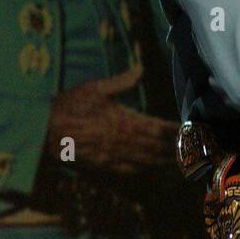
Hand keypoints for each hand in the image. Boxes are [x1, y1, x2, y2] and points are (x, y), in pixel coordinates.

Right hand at [45, 64, 179, 175]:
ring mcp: (113, 155)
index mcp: (123, 120)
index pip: (157, 127)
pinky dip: (145, 168)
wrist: (43, 130)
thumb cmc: (68, 105)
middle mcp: (123, 140)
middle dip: (177, 148)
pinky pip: (129, 169)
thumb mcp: (94, 87)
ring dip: (166, 159)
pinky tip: (155, 167)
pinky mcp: (103, 164)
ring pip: (146, 160)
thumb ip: (121, 81)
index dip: (175, 131)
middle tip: (196, 149)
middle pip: (157, 146)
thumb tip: (141, 69)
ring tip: (184, 159)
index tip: (191, 131)